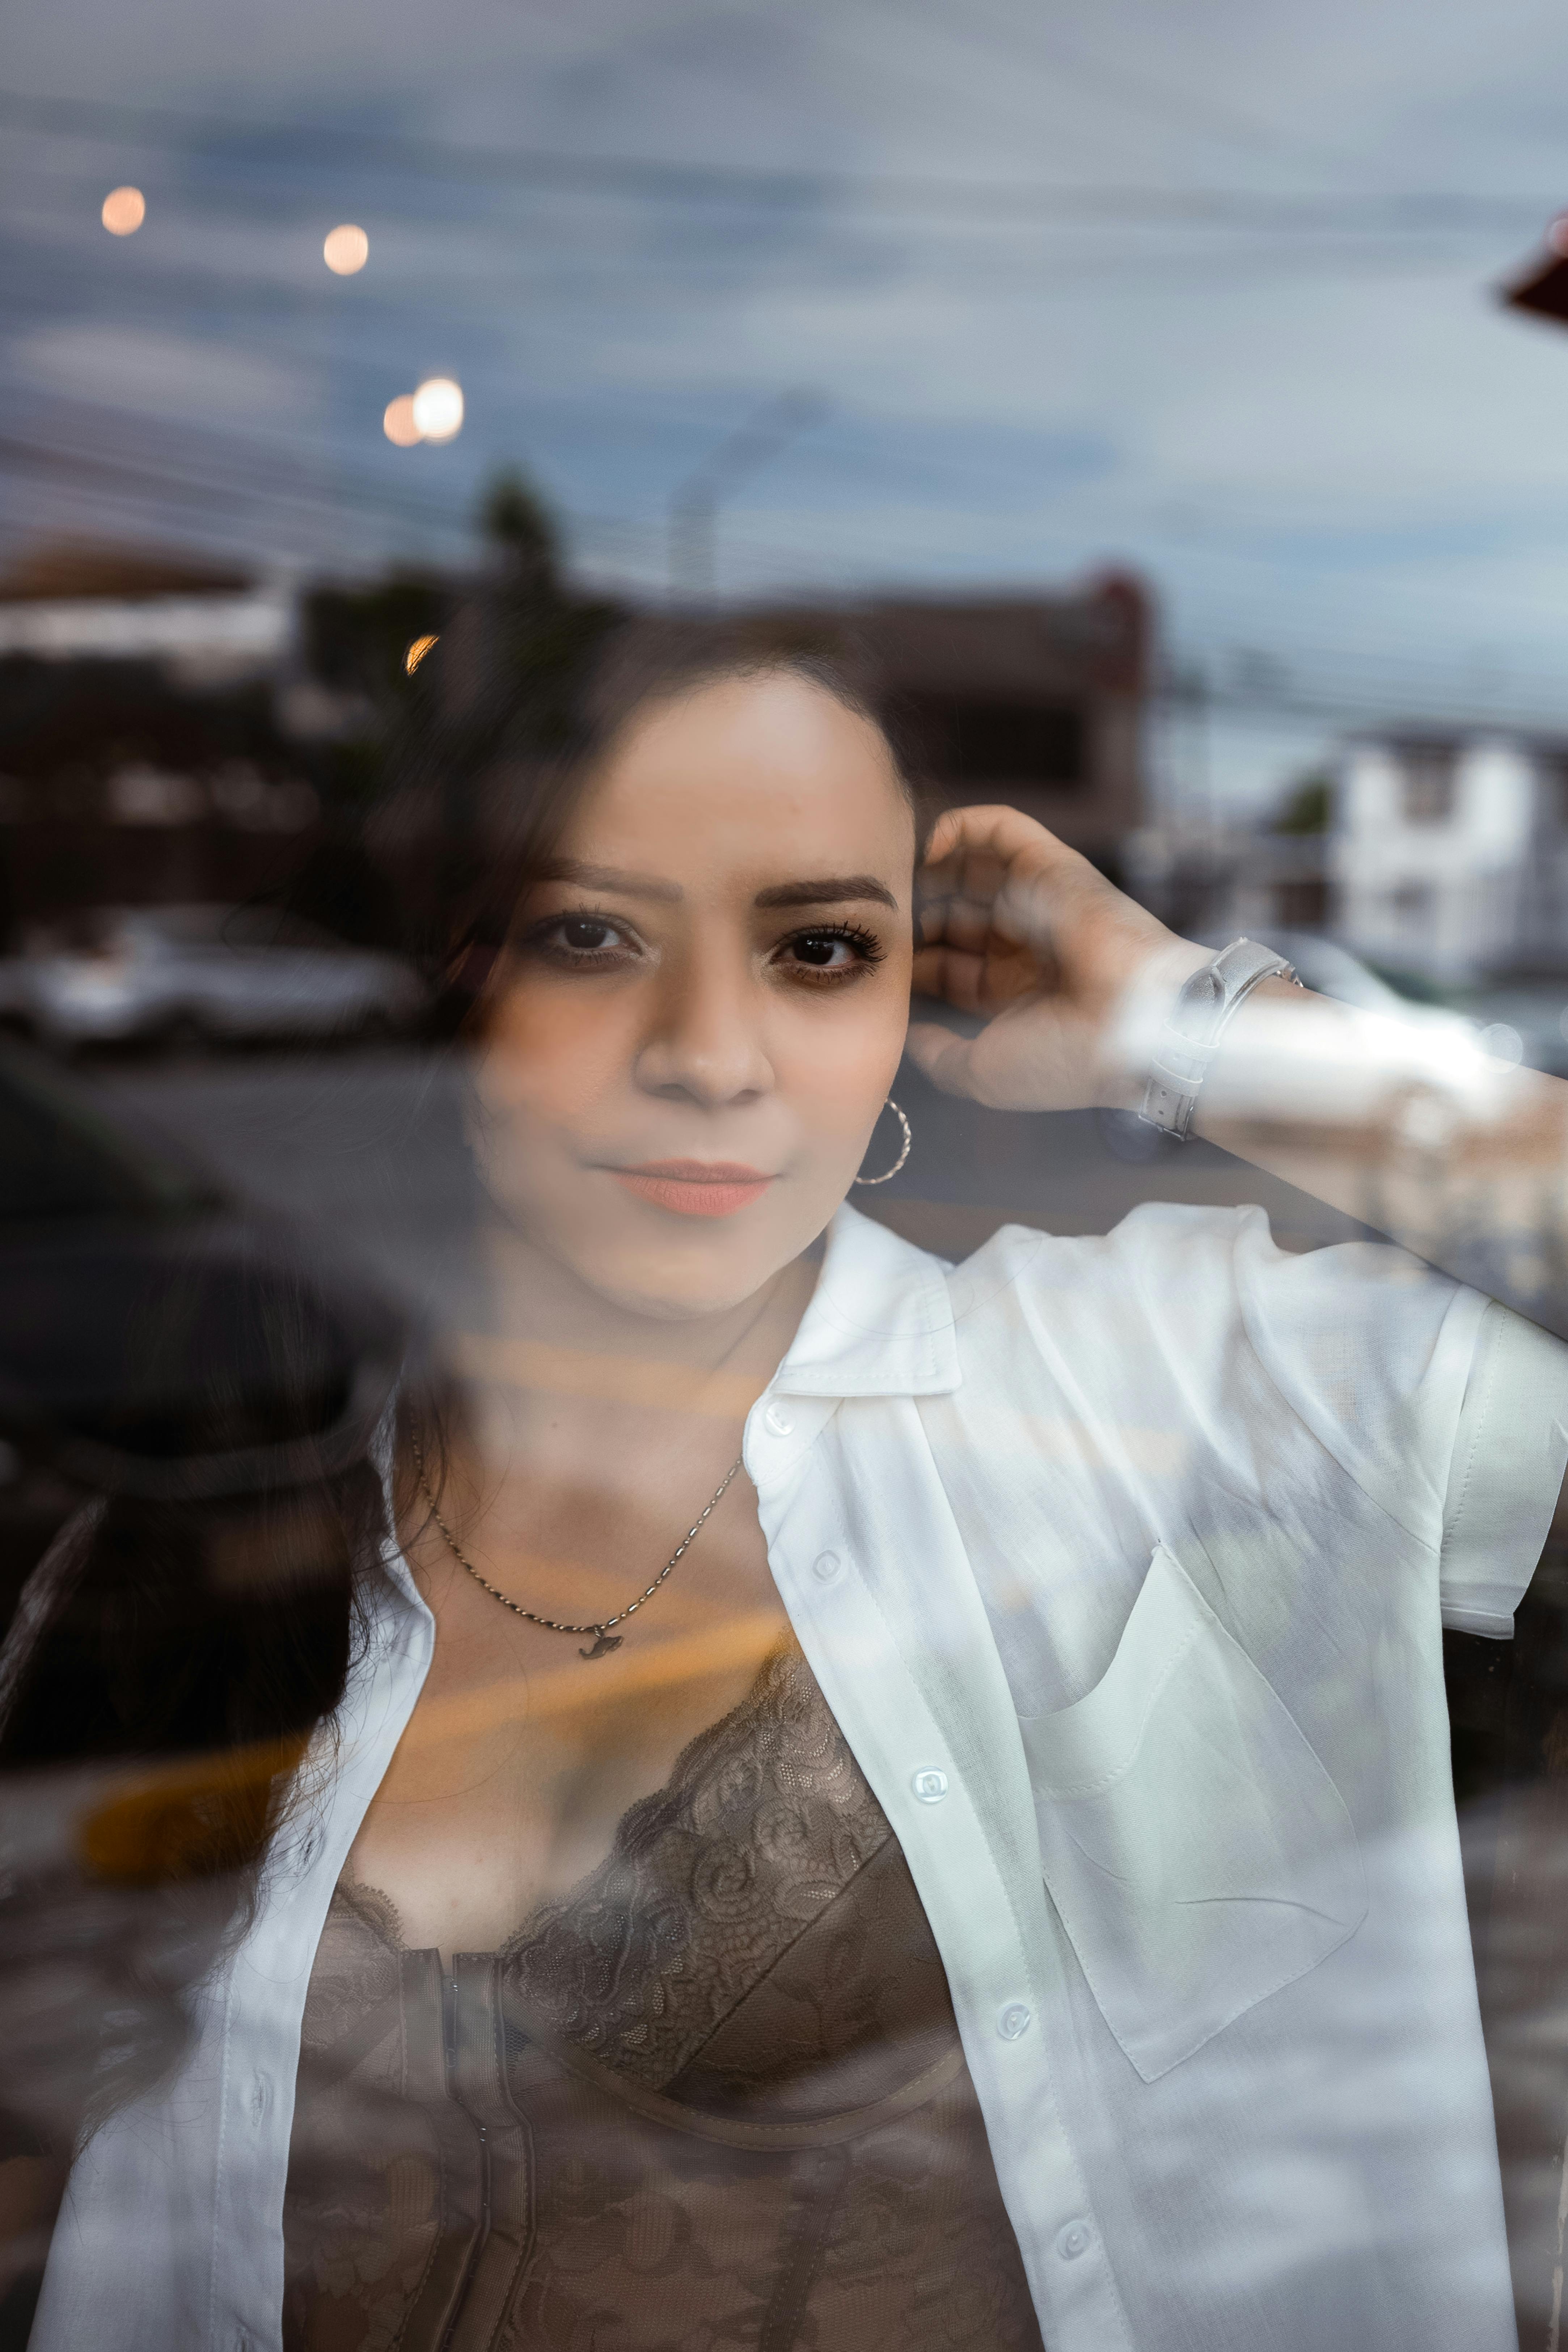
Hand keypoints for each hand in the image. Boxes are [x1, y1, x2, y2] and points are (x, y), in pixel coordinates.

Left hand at [907, 806, 1201, 1112]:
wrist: (1136, 1029)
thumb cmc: (1062, 1060)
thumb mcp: (981, 1074)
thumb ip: (938, 1055)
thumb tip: (907, 1036)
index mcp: (1013, 996)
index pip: (949, 968)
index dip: (910, 962)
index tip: (877, 964)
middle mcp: (1025, 947)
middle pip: (955, 917)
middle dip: (915, 916)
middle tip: (880, 918)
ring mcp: (1041, 905)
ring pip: (973, 870)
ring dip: (930, 870)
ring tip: (894, 877)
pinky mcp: (1053, 866)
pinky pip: (1003, 830)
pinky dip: (963, 827)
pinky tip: (927, 845)